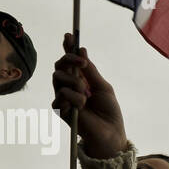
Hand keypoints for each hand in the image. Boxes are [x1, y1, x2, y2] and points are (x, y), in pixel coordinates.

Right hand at [52, 34, 126, 157]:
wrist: (110, 133)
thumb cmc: (109, 112)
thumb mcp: (102, 87)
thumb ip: (90, 71)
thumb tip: (81, 50)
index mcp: (80, 80)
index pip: (69, 61)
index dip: (68, 48)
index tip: (69, 35)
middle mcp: (69, 86)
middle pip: (59, 65)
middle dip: (70, 60)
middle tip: (83, 64)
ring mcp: (63, 97)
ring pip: (58, 77)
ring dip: (74, 82)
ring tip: (86, 94)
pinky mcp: (60, 109)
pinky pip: (61, 95)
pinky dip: (74, 98)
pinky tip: (82, 106)